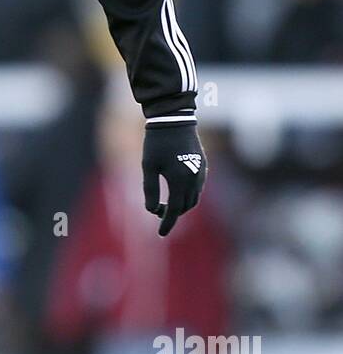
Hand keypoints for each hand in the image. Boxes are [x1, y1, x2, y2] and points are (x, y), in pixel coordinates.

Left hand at [142, 121, 206, 235]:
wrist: (174, 119)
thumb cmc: (157, 142)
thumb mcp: (148, 167)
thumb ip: (150, 191)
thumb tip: (152, 211)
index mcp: (179, 181)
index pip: (174, 211)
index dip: (167, 223)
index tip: (161, 234)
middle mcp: (194, 179)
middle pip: (185, 207)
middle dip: (173, 214)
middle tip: (159, 214)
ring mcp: (201, 172)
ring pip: (194, 198)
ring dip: (182, 205)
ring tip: (167, 205)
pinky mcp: (203, 166)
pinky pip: (198, 187)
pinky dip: (188, 194)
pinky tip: (178, 191)